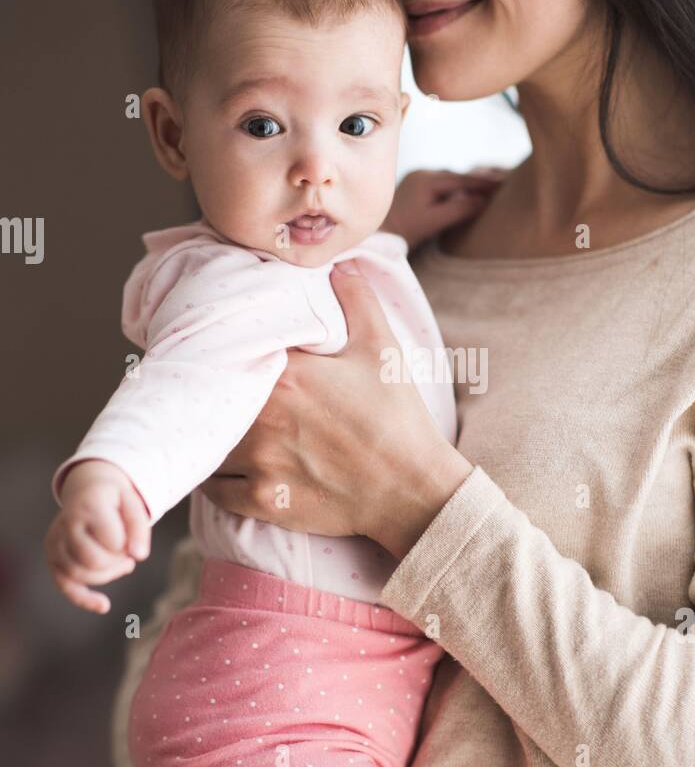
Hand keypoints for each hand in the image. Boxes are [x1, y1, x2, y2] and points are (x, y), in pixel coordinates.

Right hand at [44, 459, 150, 612]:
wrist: (87, 490)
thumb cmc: (114, 499)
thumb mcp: (132, 502)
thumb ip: (139, 527)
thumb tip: (139, 556)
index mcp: (87, 506)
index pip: (112, 541)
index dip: (127, 544)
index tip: (132, 536)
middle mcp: (65, 524)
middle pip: (94, 562)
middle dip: (117, 563)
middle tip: (128, 554)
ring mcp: (55, 542)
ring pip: (80, 575)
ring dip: (108, 575)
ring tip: (122, 562)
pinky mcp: (53, 558)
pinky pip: (64, 585)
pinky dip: (84, 599)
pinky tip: (104, 606)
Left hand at [200, 265, 471, 558]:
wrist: (414, 490)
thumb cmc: (399, 418)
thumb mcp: (384, 350)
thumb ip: (357, 300)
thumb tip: (339, 265)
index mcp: (287, 375)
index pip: (233, 350)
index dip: (223, 348)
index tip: (220, 347)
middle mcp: (264, 418)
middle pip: (213, 399)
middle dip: (211, 393)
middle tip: (210, 388)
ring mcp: (261, 463)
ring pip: (209, 445)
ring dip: (211, 435)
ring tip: (217, 427)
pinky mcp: (264, 501)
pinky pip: (216, 490)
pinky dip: (215, 478)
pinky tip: (224, 466)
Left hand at [384, 166, 507, 250]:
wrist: (378, 235)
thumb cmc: (403, 231)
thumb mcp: (434, 221)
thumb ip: (459, 209)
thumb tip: (483, 200)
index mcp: (426, 180)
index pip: (462, 179)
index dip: (485, 182)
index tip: (506, 182)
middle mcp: (422, 174)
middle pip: (458, 176)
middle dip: (480, 180)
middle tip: (505, 181)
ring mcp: (418, 179)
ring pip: (451, 180)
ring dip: (469, 183)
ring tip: (492, 186)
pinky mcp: (416, 187)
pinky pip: (443, 184)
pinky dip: (457, 188)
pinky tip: (469, 192)